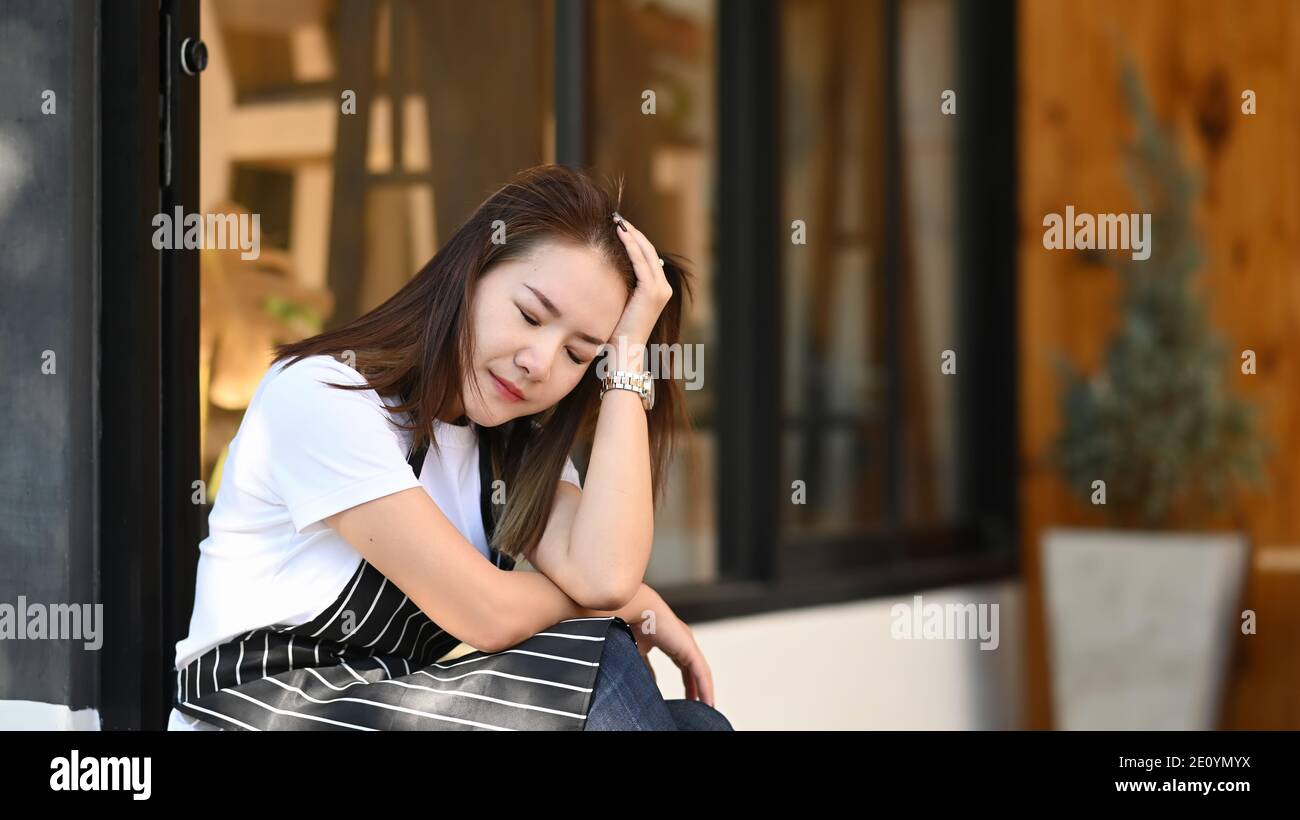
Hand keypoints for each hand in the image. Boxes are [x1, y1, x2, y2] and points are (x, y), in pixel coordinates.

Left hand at [609, 216, 672, 354]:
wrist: (624, 355)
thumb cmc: (617, 335)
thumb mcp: (620, 305)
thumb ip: (620, 288)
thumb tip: (605, 271)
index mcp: (657, 291)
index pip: (647, 257)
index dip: (634, 240)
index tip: (617, 226)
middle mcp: (663, 288)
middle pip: (649, 251)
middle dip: (633, 232)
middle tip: (616, 217)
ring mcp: (660, 290)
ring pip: (646, 252)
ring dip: (631, 234)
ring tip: (616, 220)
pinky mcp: (652, 292)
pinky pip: (641, 262)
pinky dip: (631, 245)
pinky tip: (619, 233)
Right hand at [631, 604, 716, 707]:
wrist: (632, 609)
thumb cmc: (630, 622)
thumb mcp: (638, 650)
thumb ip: (646, 666)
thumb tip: (649, 681)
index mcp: (669, 639)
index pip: (682, 664)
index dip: (686, 681)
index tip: (688, 696)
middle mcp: (681, 641)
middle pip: (692, 670)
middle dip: (695, 688)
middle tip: (698, 704)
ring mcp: (686, 644)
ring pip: (699, 672)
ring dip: (703, 690)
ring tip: (706, 707)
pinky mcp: (689, 648)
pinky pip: (700, 672)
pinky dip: (704, 688)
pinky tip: (706, 701)